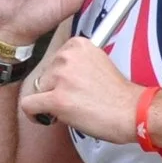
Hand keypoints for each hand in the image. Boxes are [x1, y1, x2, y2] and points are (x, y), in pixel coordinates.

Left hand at [19, 36, 139, 142]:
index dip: (61, 76)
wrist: (132, 112)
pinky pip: (29, 105)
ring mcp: (61, 78)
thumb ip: (77, 63)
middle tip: (75, 99)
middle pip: (45, 74)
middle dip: (55, 89)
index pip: (54, 59)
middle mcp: (67, 57)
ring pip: (38, 90)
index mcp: (78, 44)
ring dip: (49, 101)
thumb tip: (58, 72)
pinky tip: (45, 117)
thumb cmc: (118, 94)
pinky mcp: (57, 100)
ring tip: (71, 108)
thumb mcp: (98, 62)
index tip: (72, 85)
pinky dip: (33, 114)